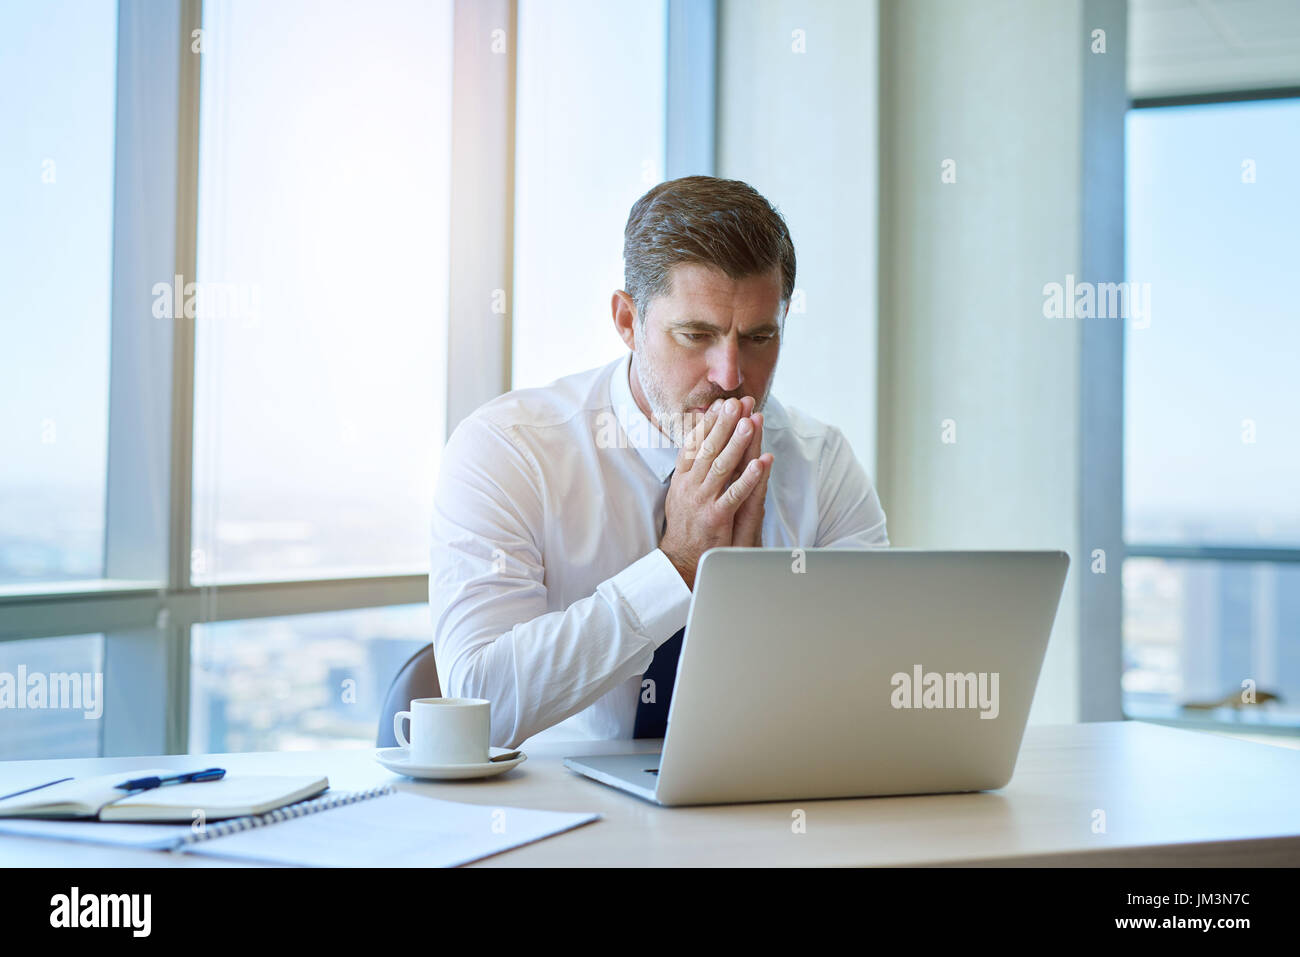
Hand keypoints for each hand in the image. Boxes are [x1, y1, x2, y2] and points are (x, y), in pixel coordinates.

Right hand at [659, 396, 771, 588]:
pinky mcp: (716, 517)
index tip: (720, 404)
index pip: (695, 444)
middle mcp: (690, 486)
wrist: (679, 560)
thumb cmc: (684, 525)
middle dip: (724, 424)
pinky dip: (749, 478)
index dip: (708, 423)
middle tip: (737, 404)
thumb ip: (690, 470)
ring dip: (737, 443)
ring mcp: (703, 501)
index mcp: (682, 478)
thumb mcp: (680, 492)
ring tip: (750, 423)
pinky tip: (762, 463)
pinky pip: (735, 494)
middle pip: (709, 449)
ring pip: (722, 467)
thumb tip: (698, 444)